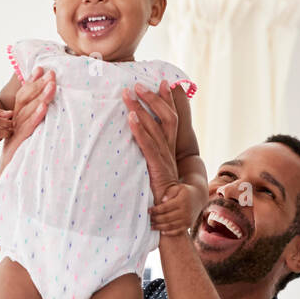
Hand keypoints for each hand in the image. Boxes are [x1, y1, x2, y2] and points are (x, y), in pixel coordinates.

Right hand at [0, 67, 54, 174]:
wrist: (9, 190)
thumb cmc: (23, 168)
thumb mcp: (30, 144)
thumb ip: (36, 128)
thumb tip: (50, 112)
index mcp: (14, 124)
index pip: (22, 98)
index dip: (31, 82)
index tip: (41, 68)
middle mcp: (12, 128)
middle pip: (23, 101)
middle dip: (38, 85)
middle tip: (52, 73)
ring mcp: (12, 138)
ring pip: (26, 113)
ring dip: (40, 97)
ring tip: (52, 85)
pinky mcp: (15, 150)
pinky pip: (26, 131)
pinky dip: (35, 118)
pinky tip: (44, 108)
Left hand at [123, 81, 181, 199]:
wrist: (169, 215)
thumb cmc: (158, 196)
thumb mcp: (153, 172)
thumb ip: (147, 157)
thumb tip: (133, 145)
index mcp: (169, 149)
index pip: (171, 119)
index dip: (168, 100)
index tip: (164, 82)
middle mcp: (169, 150)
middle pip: (165, 117)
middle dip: (152, 98)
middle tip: (137, 83)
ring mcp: (164, 158)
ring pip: (154, 127)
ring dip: (140, 108)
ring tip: (128, 94)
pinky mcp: (157, 168)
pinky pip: (148, 145)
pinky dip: (139, 130)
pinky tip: (131, 118)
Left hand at [149, 181, 205, 236]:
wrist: (199, 197)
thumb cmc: (184, 192)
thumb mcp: (178, 187)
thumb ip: (169, 192)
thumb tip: (162, 201)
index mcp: (182, 201)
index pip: (165, 207)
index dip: (155, 210)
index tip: (148, 211)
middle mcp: (185, 211)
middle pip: (166, 218)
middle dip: (155, 219)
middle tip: (149, 219)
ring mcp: (187, 220)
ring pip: (170, 226)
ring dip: (159, 227)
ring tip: (152, 226)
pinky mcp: (188, 226)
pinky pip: (177, 232)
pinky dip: (169, 233)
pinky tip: (161, 231)